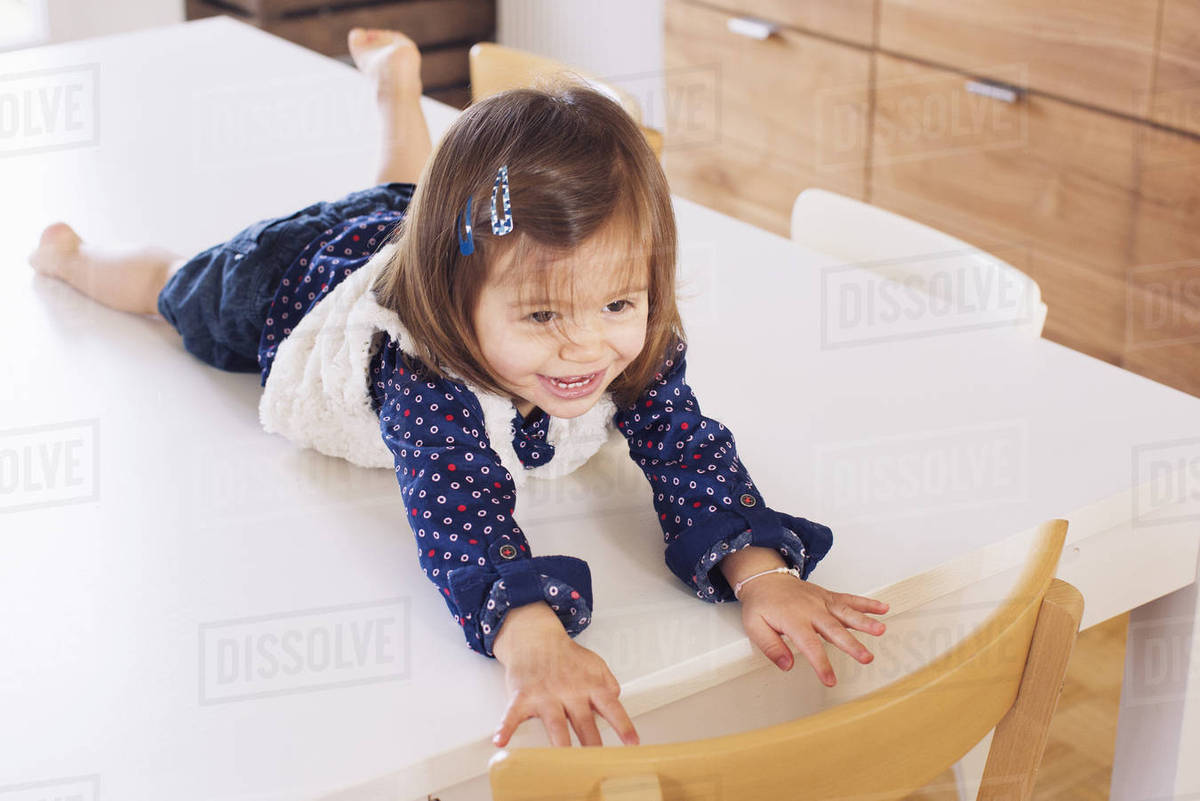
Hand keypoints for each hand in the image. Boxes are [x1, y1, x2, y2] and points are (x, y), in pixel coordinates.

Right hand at [492, 604, 639, 747]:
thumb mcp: (595, 664)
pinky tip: (501, 739)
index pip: (611, 707)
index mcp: (589, 685)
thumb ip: (608, 683)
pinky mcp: (522, 696)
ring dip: (559, 741)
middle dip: (592, 742)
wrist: (535, 636)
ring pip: (554, 722)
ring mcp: (545, 694)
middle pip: (584, 721)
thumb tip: (617, 701)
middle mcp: (570, 691)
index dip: (623, 725)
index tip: (632, 742)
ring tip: (561, 758)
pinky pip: (513, 713)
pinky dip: (506, 726)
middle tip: (598, 760)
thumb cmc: (564, 655)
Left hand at [738, 573, 888, 685]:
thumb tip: (786, 665)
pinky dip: (867, 604)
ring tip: (881, 629)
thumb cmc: (761, 604)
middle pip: (833, 629)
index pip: (810, 645)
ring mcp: (821, 602)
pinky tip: (883, 609)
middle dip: (851, 644)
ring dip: (864, 621)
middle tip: (866, 657)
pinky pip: (849, 599)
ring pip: (845, 612)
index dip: (821, 664)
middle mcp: (811, 610)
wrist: (765, 578)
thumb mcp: (754, 627)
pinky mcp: (828, 597)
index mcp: (793, 620)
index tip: (830, 680)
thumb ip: (770, 647)